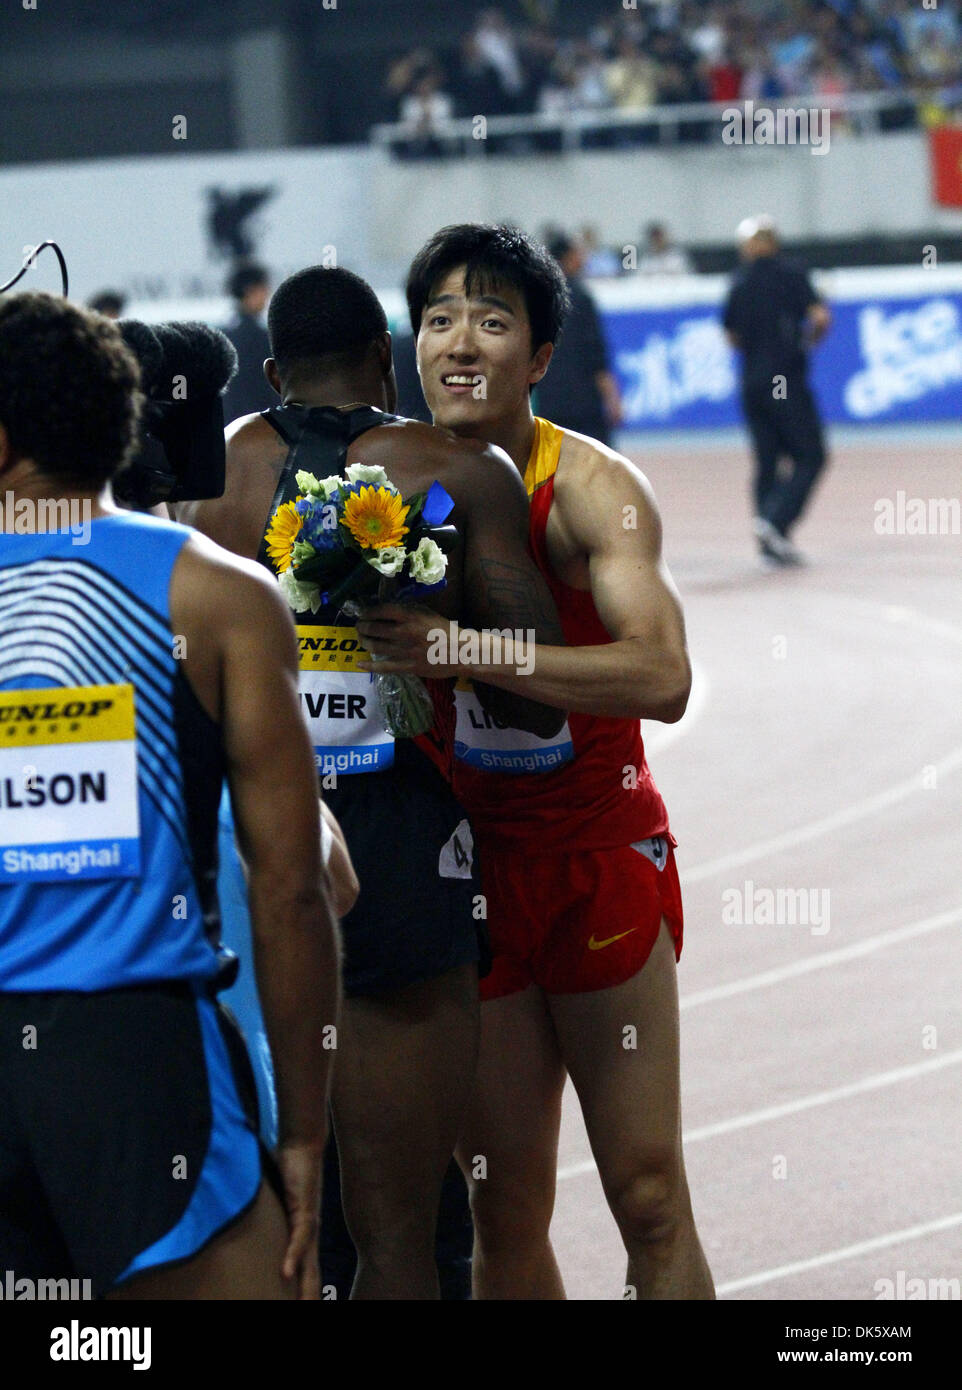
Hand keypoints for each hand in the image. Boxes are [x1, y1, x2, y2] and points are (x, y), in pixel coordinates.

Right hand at [275, 1139, 323, 1298]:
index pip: (305, 1273)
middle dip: (309, 1299)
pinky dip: (294, 1255)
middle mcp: (309, 1235)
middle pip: (311, 1277)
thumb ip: (263, 1216)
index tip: (302, 1307)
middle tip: (308, 1313)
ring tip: (304, 1308)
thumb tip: (235, 1220)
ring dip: (306, 1289)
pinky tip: (287, 1272)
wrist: (302, 1144)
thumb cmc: (286, 1171)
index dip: (304, 1294)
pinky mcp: (305, 1208)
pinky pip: (300, 1237)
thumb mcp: (273, 1202)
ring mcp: (309, 1223)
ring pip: (310, 1264)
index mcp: (302, 1236)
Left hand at [356, 603, 457, 677]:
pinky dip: (370, 665)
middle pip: (375, 628)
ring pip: (377, 646)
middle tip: (359, 626)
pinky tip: (360, 663)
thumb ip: (409, 611)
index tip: (364, 613)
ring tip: (361, 639)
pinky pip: (385, 667)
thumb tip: (389, 610)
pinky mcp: (408, 666)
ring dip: (365, 642)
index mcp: (411, 616)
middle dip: (363, 627)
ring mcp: (406, 651)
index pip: (382, 611)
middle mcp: (405, 632)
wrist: (461, 652)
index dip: (369, 612)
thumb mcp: (428, 613)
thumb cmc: (445, 630)